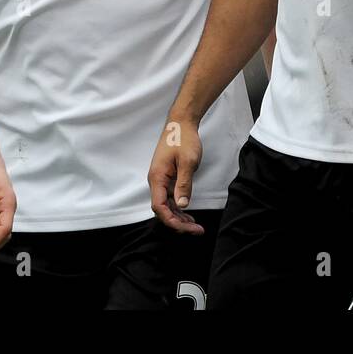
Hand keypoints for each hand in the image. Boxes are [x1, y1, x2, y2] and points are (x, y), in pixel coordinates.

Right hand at [148, 117, 204, 234]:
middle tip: (196, 230)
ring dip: (179, 217)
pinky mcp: (167, 178)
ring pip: (166, 206)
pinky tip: (189, 214)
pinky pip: (170, 198)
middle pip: (162, 209)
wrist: (180, 123)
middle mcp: (156, 181)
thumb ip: (184, 184)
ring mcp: (161, 180)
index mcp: (157, 177)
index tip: (187, 227)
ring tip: (195, 226)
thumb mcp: (187, 162)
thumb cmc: (183, 139)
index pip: (159, 207)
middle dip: (178, 223)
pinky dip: (179, 208)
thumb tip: (182, 206)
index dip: (172, 220)